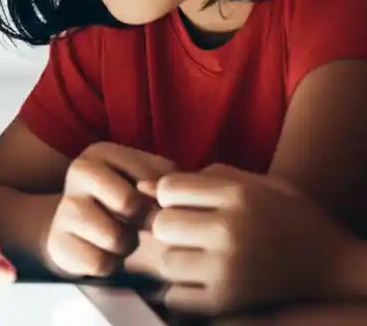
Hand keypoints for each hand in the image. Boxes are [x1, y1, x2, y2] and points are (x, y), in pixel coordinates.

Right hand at [45, 143, 173, 277]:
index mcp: (102, 152)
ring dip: (125, 244)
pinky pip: (99, 263)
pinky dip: (108, 264)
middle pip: (129, 203)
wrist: (76, 228)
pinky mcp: (58, 242)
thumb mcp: (147, 181)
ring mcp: (64, 206)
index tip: (153, 204)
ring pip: (114, 237)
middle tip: (135, 223)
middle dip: (142, 220)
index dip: (162, 200)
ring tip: (117, 237)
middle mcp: (78, 172)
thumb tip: (158, 199)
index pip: (150, 178)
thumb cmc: (122, 202)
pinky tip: (100, 252)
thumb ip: (164, 181)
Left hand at [147, 164, 356, 314]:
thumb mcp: (258, 185)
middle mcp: (231, 230)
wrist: (334, 268)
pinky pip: (176, 296)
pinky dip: (182, 291)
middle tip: (188, 233)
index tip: (187, 205)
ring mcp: (229, 269)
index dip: (171, 196)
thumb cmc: (290, 219)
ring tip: (198, 258)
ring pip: (166, 261)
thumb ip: (204, 178)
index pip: (168, 189)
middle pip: (161, 225)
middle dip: (168, 227)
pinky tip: (201, 281)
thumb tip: (144, 186)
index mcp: (238, 195)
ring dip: (176, 260)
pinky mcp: (229, 302)